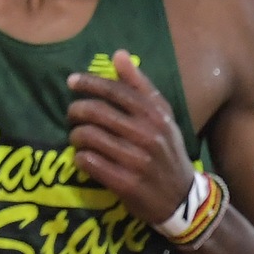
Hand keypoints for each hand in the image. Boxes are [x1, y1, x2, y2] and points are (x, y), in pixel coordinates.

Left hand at [66, 50, 198, 224]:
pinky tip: (84, 157)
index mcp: (156, 116)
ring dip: (76, 136)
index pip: (116, 91)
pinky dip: (80, 158)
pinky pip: (89, 162)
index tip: (71, 81)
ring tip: (78, 137)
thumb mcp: (162, 117)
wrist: (181, 198)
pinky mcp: (126, 184)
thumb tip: (118, 54)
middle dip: (77, 110)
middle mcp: (148, 136)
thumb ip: (139, 86)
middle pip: (97, 112)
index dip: (90, 83)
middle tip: (72, 114)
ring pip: (89, 137)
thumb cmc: (166, 150)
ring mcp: (137, 161)